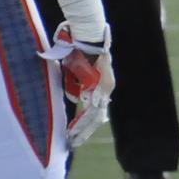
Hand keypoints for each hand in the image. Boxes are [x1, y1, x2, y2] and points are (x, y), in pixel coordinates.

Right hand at [41, 22, 114, 147]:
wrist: (88, 35)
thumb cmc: (79, 49)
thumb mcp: (75, 70)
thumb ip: (75, 84)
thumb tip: (75, 99)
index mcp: (101, 86)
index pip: (94, 110)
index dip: (85, 123)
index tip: (76, 135)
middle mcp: (106, 88)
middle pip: (96, 116)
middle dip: (84, 131)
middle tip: (74, 143)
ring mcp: (105, 87)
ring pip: (94, 114)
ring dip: (82, 128)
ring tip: (72, 139)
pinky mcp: (101, 85)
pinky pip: (92, 105)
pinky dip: (83, 118)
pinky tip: (75, 128)